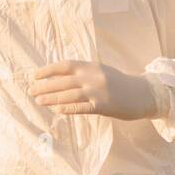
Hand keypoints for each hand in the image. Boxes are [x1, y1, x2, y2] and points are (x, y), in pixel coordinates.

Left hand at [29, 60, 159, 119]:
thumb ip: (83, 73)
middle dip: (44, 86)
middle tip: (30, 91)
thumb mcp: (101, 72)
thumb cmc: (119, 83)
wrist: (143, 94)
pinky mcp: (103, 106)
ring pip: (69, 94)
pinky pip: (81, 107)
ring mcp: (98, 91)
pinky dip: (67, 108)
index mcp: (91, 66)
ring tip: (38, 101)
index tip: (34, 76)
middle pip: (63, 81)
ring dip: (51, 98)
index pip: (64, 65)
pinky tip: (56, 109)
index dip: (47, 70)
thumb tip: (58, 78)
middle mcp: (93, 77)